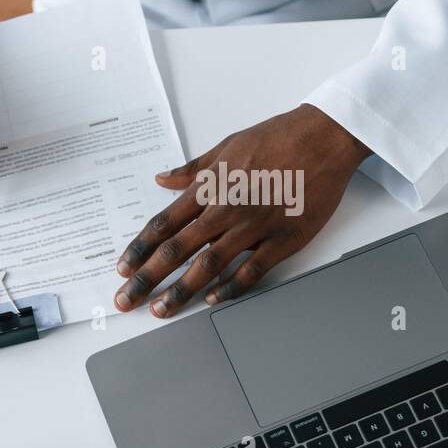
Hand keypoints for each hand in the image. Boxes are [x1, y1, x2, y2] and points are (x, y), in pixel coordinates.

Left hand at [114, 104, 369, 316]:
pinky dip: (231, 287)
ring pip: (209, 264)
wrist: (323, 138)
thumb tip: (162, 179)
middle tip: (127, 299)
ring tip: (162, 310)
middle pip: (178, 249)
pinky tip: (213, 300)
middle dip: (148, 277)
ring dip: (182, 290)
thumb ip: (193, 169)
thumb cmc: (278, 137)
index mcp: (211, 186)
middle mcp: (226, 208)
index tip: (124, 267)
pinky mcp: (283, 239)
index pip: (164, 223)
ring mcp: (254, 226)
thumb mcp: (227, 146)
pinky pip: (252, 270)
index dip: (140, 248)